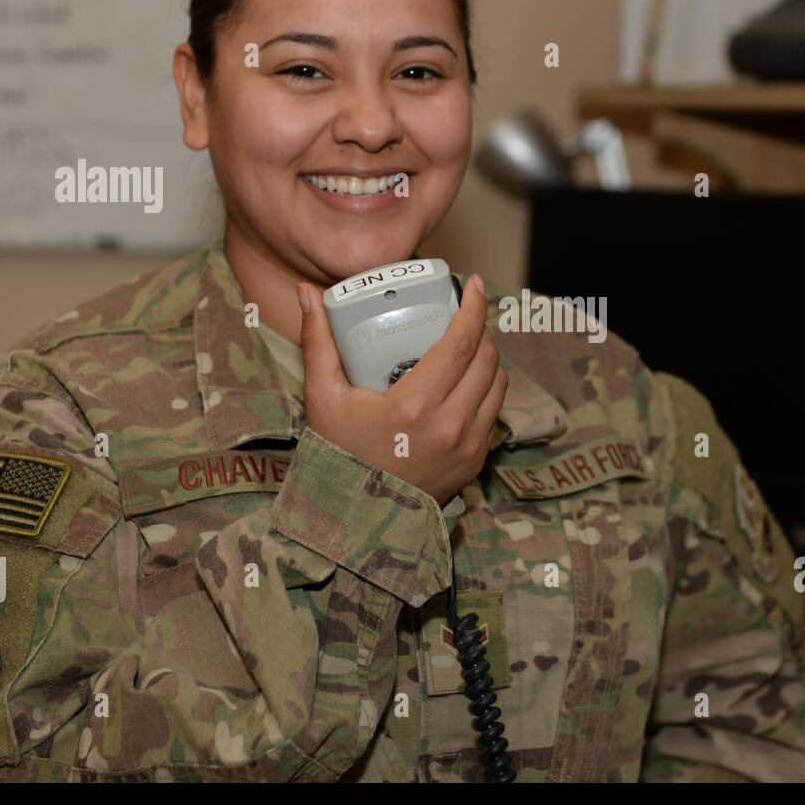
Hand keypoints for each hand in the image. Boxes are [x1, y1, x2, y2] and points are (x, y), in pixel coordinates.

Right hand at [295, 273, 507, 505]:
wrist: (355, 520)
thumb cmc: (337, 455)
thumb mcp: (323, 397)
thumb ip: (318, 341)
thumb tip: (306, 292)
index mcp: (416, 406)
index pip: (462, 343)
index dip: (474, 307)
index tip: (473, 283)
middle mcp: (451, 426)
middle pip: (487, 359)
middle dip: (481, 329)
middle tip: (464, 313)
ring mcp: (468, 447)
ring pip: (497, 385)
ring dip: (488, 359)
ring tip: (468, 345)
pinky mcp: (475, 462)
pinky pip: (493, 414)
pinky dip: (487, 390)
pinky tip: (468, 381)